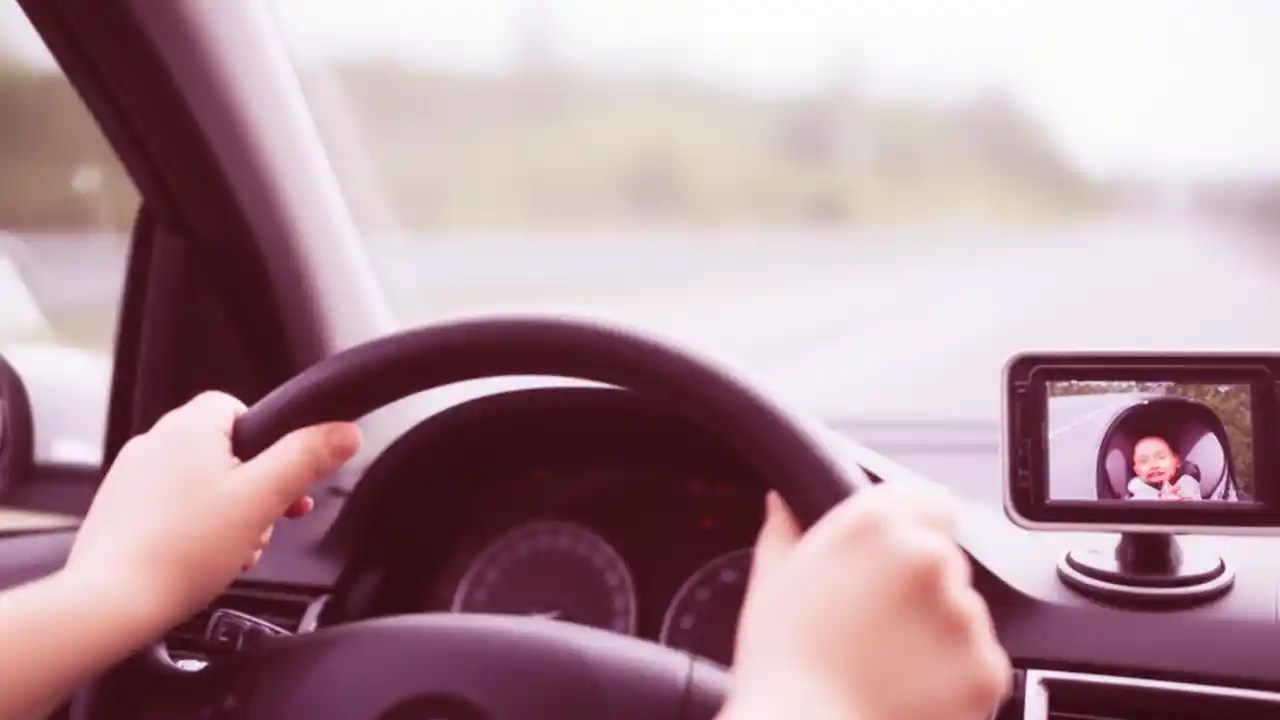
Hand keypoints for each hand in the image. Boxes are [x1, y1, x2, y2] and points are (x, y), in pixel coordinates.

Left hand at [65, 391, 360, 628]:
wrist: (112, 603)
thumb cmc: (182, 551)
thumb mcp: (263, 499)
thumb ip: (307, 458)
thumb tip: (345, 432)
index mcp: (189, 427)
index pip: (238, 407)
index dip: (268, 442)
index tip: (280, 477)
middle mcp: (154, 442)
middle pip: (225, 451)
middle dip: (253, 487)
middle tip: (265, 521)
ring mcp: (131, 477)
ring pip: (201, 483)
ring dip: (228, 512)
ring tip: (233, 548)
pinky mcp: (120, 510)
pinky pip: (172, 508)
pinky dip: (195, 528)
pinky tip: (202, 559)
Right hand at [723, 485, 1010, 719]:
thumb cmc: (781, 666)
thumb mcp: (772, 583)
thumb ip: (787, 529)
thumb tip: (785, 502)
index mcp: (875, 524)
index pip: (930, 501)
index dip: (914, 530)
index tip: (894, 560)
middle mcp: (928, 558)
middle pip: (945, 561)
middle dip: (921, 588)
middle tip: (876, 625)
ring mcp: (963, 614)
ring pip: (963, 614)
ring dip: (939, 633)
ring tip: (887, 666)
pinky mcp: (986, 668)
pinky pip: (978, 663)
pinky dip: (954, 678)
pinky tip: (907, 691)